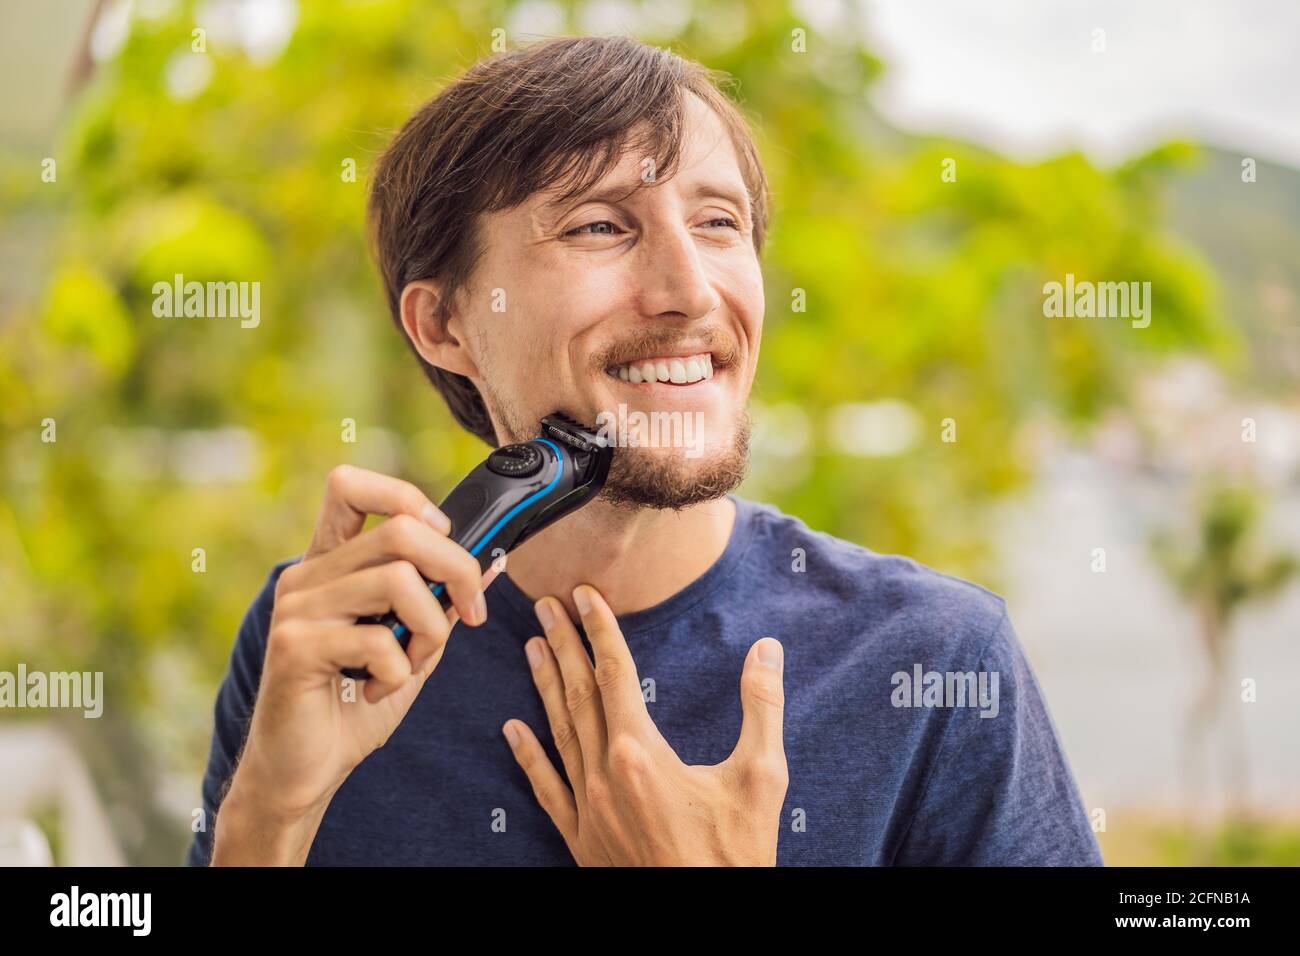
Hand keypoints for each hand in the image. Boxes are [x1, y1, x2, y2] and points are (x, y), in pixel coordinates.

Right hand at [212, 465, 494, 863]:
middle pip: (402, 530)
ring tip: (412, 664)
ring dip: (430, 630)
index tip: (444, 538)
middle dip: (457, 570)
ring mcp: (297, 608)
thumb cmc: (354, 705)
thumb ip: (441, 603)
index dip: (405, 496)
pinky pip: (379, 641)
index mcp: (330, 563)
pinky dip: (400, 672)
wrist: (303, 771)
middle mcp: (307, 575)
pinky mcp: (295, 647)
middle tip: (469, 616)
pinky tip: (377, 691)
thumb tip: (492, 565)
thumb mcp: (411, 645)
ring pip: (400, 581)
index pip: (351, 485)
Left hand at [502, 584, 787, 865]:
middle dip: (563, 644)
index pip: (614, 674)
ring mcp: (588, 808)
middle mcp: (604, 774)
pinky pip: (546, 788)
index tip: (583, 594)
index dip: (600, 629)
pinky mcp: (581, 839)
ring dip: (544, 685)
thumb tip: (767, 649)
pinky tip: (512, 730)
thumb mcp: (761, 778)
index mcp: (641, 752)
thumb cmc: (735, 855)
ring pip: (558, 732)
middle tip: (544, 605)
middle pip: (578, 694)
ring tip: (531, 646)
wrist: (707, 919)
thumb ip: (761, 708)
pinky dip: (528, 756)